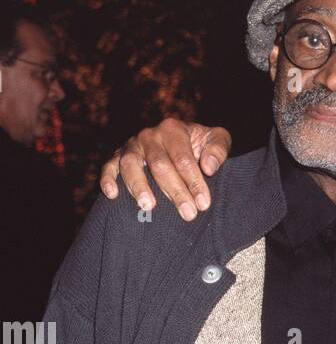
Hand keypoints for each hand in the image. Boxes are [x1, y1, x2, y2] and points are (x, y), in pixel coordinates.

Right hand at [99, 118, 231, 220]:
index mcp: (173, 129)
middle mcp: (150, 135)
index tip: (203, 203)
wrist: (181, 143)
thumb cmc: (201, 145)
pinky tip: (113, 195)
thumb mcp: (217, 139)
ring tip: (149, 206)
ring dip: (139, 186)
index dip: (194, 181)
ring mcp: (132, 146)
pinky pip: (109, 166)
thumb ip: (218, 149)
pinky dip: (108, 178)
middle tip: (188, 214)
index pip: (183, 158)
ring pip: (131, 165)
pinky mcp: (118, 157)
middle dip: (175, 191)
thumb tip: (208, 167)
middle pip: (160, 165)